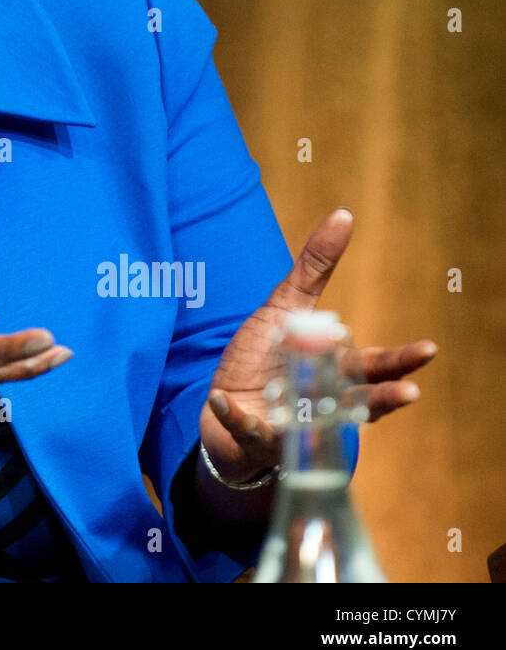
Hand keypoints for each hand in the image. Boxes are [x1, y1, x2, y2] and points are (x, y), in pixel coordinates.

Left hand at [200, 207, 436, 483]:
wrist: (224, 402)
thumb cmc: (264, 356)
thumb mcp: (285, 308)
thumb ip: (314, 268)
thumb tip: (343, 215)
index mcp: (335, 371)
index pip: (375, 367)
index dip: (400, 361)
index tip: (428, 349)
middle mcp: (324, 402)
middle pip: (360, 401)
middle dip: (384, 397)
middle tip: (409, 391)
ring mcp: (293, 423)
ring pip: (317, 424)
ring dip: (327, 418)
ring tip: (345, 412)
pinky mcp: (253, 435)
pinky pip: (244, 426)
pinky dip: (233, 414)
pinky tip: (221, 400)